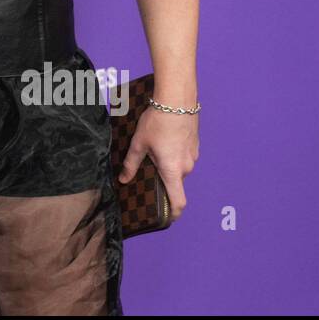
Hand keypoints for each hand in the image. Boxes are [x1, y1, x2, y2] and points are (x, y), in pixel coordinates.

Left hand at [118, 104, 198, 218]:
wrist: (177, 100)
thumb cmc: (158, 122)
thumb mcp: (139, 143)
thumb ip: (131, 164)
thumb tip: (123, 180)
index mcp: (173, 171)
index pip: (178, 202)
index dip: (173, 214)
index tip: (165, 219)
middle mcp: (187, 167)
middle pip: (175, 183)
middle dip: (163, 181)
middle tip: (147, 174)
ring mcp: (193, 156)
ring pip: (179, 169)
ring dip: (168, 167)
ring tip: (153, 154)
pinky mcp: (194, 145)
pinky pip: (183, 157)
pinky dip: (174, 156)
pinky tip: (163, 143)